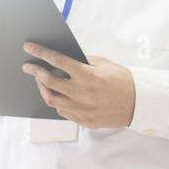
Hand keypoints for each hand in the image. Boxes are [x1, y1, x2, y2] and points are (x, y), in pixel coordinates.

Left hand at [21, 42, 136, 128]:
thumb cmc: (123, 81)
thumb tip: (61, 58)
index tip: (29, 48)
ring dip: (43, 88)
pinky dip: (57, 101)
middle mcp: (83, 93)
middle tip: (28, 67)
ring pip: (51, 99)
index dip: (41, 53)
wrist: (140, 103)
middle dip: (35, 72)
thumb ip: (82, 61)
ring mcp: (83, 109)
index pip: (58, 61)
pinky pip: (62, 111)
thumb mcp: (104, 64)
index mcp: (88, 76)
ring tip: (41, 81)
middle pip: (49, 82)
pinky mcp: (84, 120)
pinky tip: (57, 94)